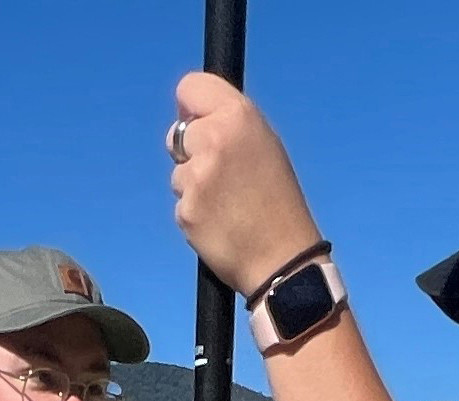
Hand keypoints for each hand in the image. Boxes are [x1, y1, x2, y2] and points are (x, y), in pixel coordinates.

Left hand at [168, 73, 324, 297]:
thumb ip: (229, 123)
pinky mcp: (185, 209)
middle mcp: (213, 140)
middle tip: (221, 172)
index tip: (197, 120)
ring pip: (177, 171)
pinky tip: (219, 221)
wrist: (282, 256)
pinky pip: (181, 202)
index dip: (191, 105)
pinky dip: (195, 211)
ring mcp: (196, 176)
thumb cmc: (278, 199)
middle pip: (176, 132)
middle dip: (190, 149)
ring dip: (194, 184)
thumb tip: (189, 114)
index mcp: (238, 116)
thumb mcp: (265, 144)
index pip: (190, 87)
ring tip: (228, 202)